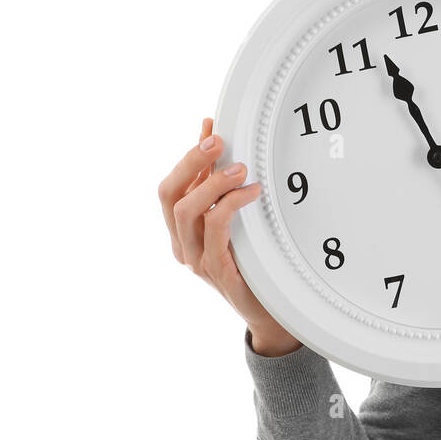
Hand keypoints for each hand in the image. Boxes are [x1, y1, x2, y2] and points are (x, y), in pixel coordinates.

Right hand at [158, 117, 301, 355]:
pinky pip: (214, 233)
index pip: (170, 187)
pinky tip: (251, 193)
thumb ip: (220, 184)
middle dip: (192, 161)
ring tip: (241, 167)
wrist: (272, 312)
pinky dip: (231, 207)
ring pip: (186, 211)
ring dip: (212, 183)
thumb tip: (213, 135)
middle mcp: (182, 245)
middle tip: (220, 140)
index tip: (211, 127)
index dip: (187, 155)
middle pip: (168, 195)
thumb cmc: (253, 263)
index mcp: (182, 231)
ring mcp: (196, 261)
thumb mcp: (235, 219)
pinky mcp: (217, 272)